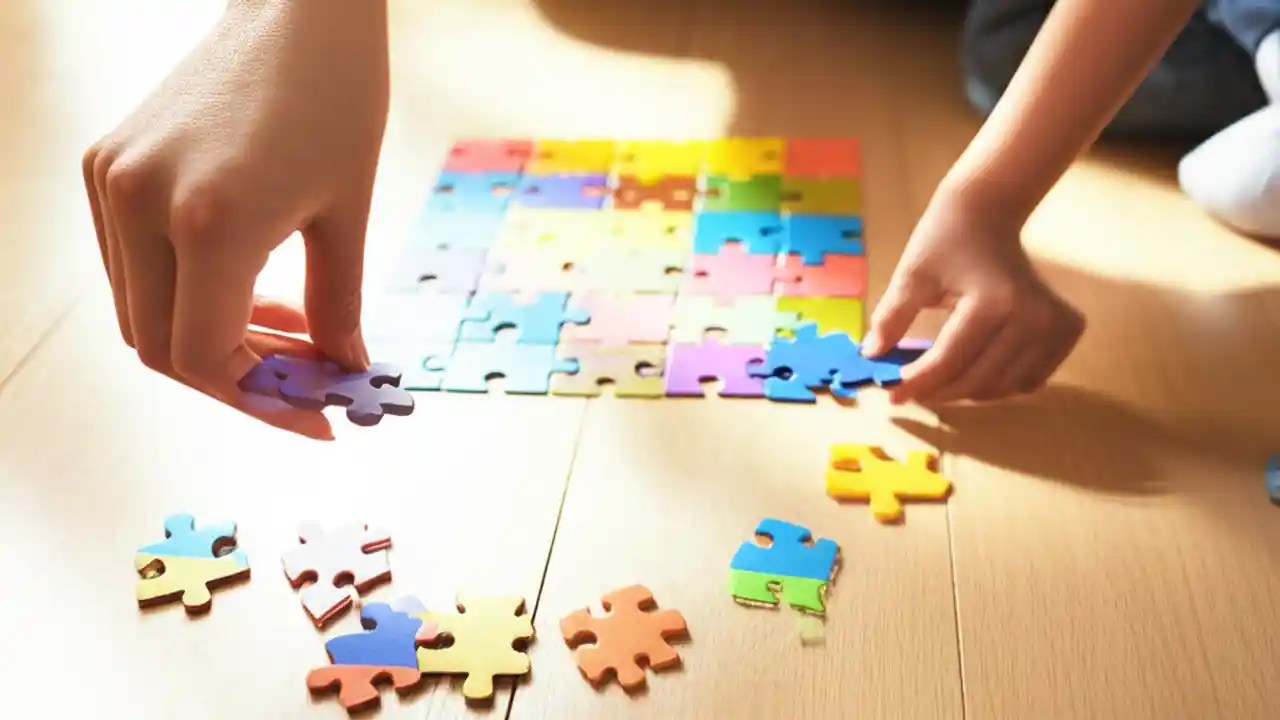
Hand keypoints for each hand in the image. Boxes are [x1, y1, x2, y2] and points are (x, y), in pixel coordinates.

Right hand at [82, 0, 388, 438]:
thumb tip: (343, 373)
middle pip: (161, 348)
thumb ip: (339, 308)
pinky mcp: (106, 166)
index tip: (320, 413)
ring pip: (142, 312)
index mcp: (210, 221)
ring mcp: (112, 182)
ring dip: (214, 339)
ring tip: (292, 328)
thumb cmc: (338, 96)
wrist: (294, 7)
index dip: (264, 401)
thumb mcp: (349, 215)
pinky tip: (253, 287)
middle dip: (239, 379)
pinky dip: (188, 295)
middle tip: (306, 381)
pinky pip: (134, 265)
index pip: (205, 358)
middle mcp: (140, 204)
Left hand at [862, 192, 1084, 404]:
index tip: (893, 395)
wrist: (990, 212)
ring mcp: (1054, 326)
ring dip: (970, 393)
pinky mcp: (1066, 329)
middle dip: (941, 393)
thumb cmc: (946, 239)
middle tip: (913, 392)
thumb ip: (892, 319)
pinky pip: (1032, 378)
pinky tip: (977, 372)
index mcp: (993, 303)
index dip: (917, 384)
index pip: (948, 362)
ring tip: (941, 383)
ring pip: (1006, 387)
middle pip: (978, 381)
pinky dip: (1003, 384)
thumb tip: (873, 358)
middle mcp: (1031, 319)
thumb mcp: (912, 276)